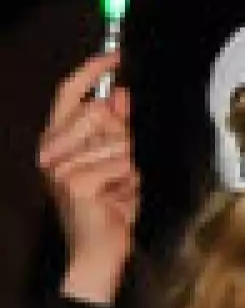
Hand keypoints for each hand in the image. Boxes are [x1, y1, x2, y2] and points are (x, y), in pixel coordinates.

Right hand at [37, 54, 137, 305]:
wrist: (99, 252)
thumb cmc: (108, 209)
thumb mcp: (115, 163)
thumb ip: (115, 129)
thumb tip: (121, 95)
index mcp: (56, 142)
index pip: (68, 94)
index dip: (92, 71)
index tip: (116, 55)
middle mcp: (51, 151)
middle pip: (101, 113)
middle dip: (124, 137)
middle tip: (121, 169)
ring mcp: (60, 167)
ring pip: (120, 141)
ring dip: (131, 168)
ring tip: (118, 190)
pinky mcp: (77, 182)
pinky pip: (124, 164)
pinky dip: (131, 182)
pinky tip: (118, 200)